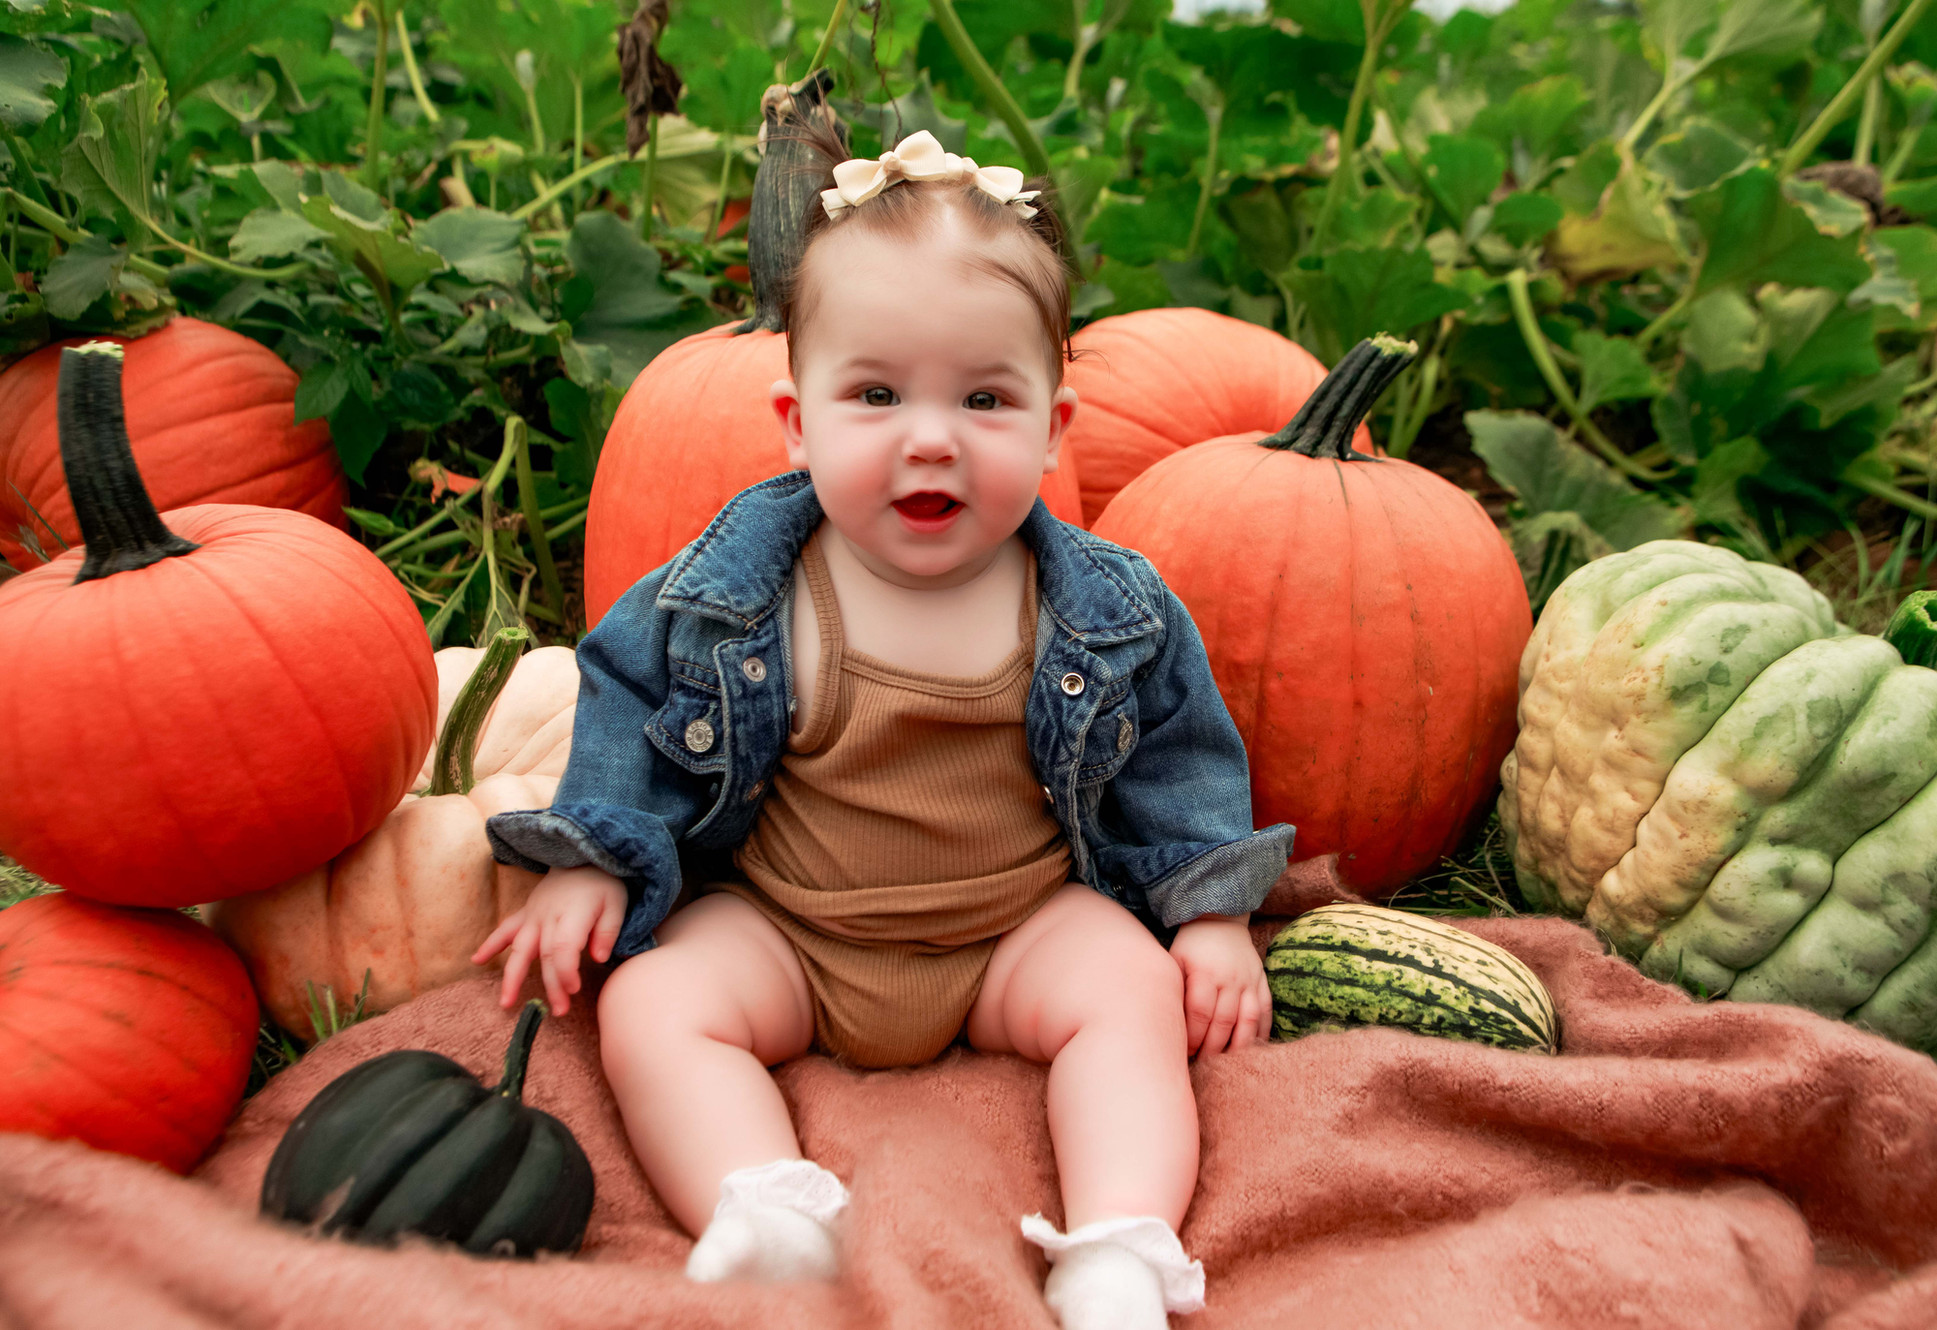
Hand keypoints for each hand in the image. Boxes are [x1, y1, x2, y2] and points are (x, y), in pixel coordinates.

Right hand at [472, 865, 627, 1015]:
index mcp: (573, 913)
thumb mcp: (617, 903)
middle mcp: (548, 916)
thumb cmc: (603, 883)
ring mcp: (533, 915)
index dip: (566, 971)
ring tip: (506, 1003)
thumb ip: (608, 930)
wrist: (581, 854)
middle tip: (559, 1011)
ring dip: (512, 976)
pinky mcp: (526, 913)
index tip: (573, 990)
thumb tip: (599, 957)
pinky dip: (490, 944)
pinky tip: (476, 960)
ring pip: (519, 948)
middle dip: (551, 985)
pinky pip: (506, 929)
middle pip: (545, 955)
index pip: (563, 947)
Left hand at [1168, 914, 1270, 1057]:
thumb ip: (1175, 990)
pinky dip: (1262, 1032)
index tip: (1186, 1052)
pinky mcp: (1262, 982)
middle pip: (1224, 1022)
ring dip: (1239, 1046)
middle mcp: (1229, 978)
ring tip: (1228, 1063)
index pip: (1200, 1013)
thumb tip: (1168, 1025)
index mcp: (1204, 973)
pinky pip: (1266, 1011)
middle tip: (1204, 1063)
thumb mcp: (1176, 960)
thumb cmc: (1191, 946)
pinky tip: (1254, 1049)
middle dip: (1213, 1048)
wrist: (1220, 920)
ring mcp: (1249, 981)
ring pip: (1248, 1020)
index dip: (1193, 1037)